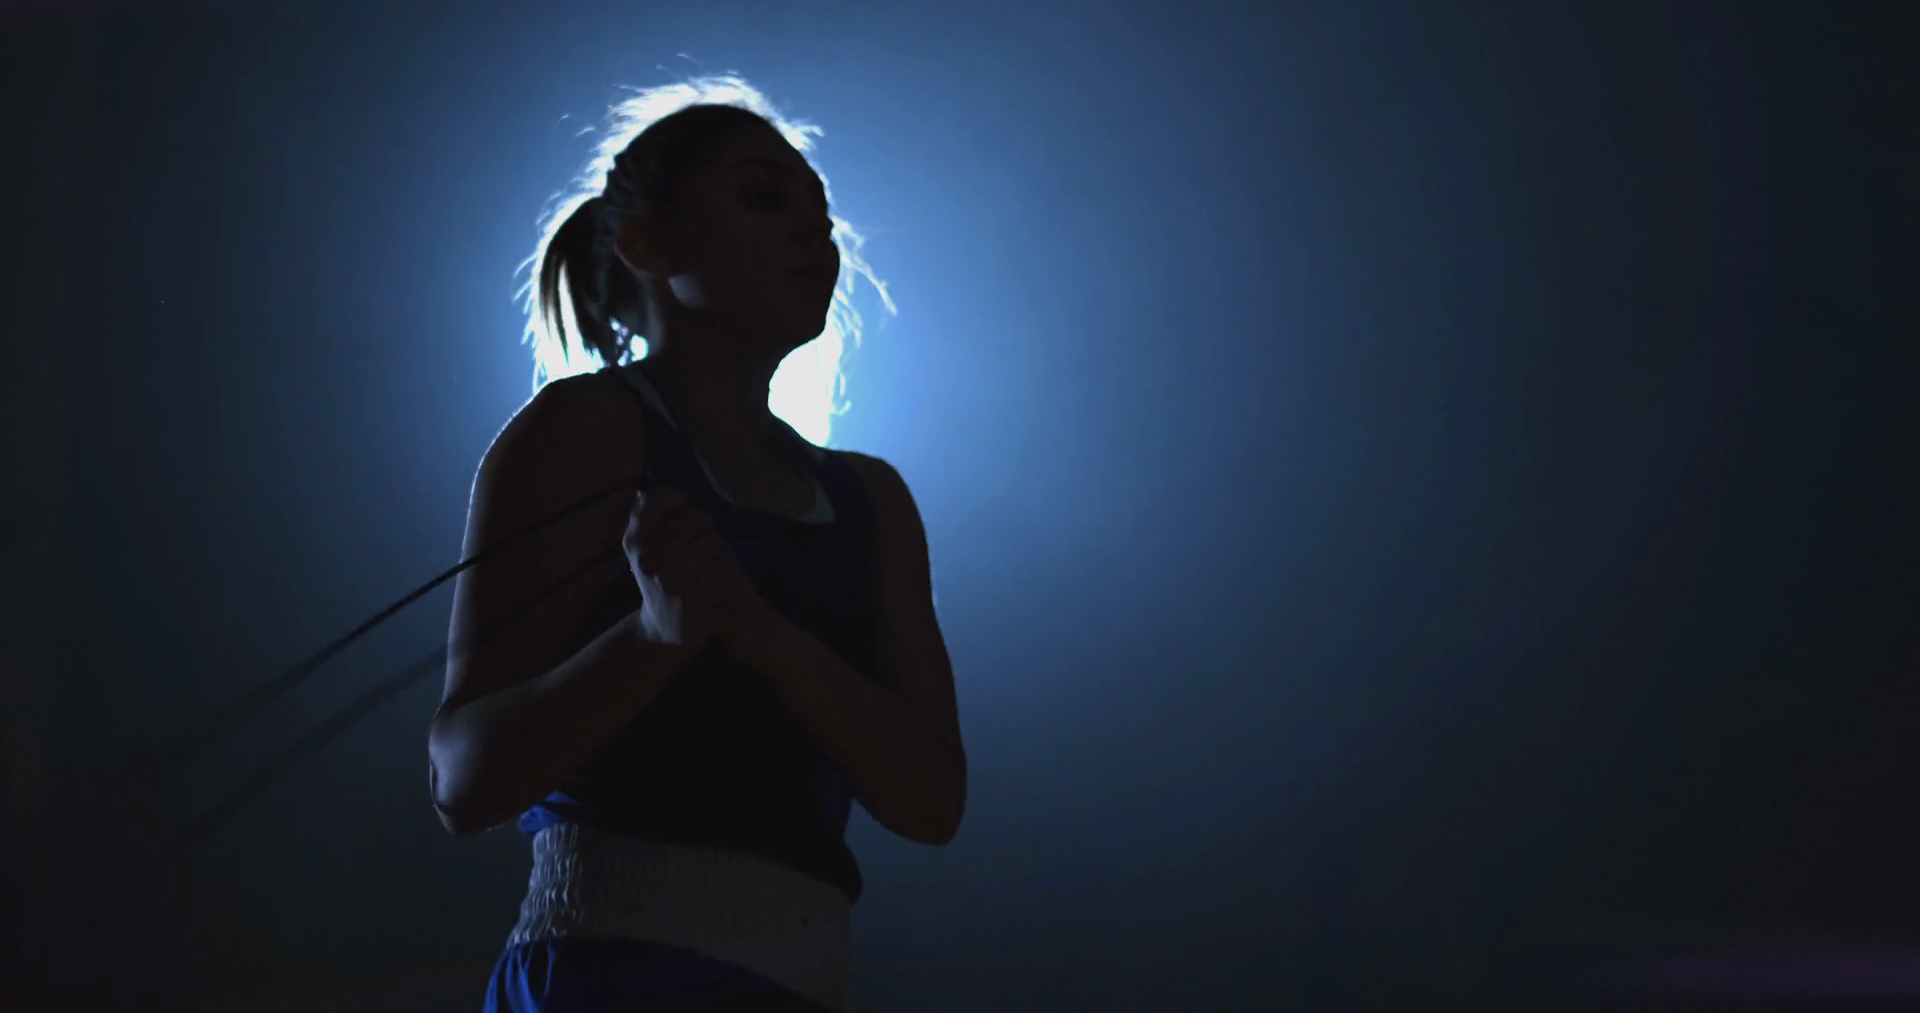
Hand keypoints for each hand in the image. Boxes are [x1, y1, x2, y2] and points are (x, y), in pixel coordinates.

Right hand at [621, 487, 766, 647]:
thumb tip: (642, 492)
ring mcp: (673, 576)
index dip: (676, 500)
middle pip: (695, 519)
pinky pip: (725, 565)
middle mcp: (650, 556)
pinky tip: (720, 582)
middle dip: (704, 529)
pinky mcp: (696, 595)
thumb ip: (644, 521)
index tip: (682, 510)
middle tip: (701, 549)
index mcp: (635, 541)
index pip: (658, 499)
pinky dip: (729, 571)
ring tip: (709, 568)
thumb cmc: (658, 582)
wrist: (663, 632)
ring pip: (713, 541)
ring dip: (718, 551)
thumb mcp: (642, 552)